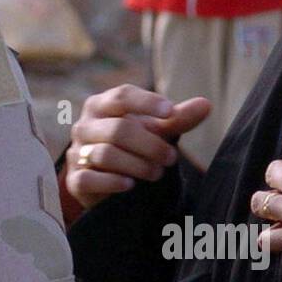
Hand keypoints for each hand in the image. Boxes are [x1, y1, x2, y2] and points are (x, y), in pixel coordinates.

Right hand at [65, 84, 210, 209]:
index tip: (170, 112)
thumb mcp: (157, 131)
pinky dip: (112, 182)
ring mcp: (77, 153)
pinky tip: (130, 185)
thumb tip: (206, 104)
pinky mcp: (75, 180)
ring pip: (105, 154)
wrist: (109, 181)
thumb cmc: (134, 146)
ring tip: (157, 173)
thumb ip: (178, 118)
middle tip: (171, 157)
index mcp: (102, 105)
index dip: (146, 102)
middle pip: (118, 129)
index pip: (121, 96)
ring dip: (137, 165)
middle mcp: (85, 126)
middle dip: (149, 144)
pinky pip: (89, 178)